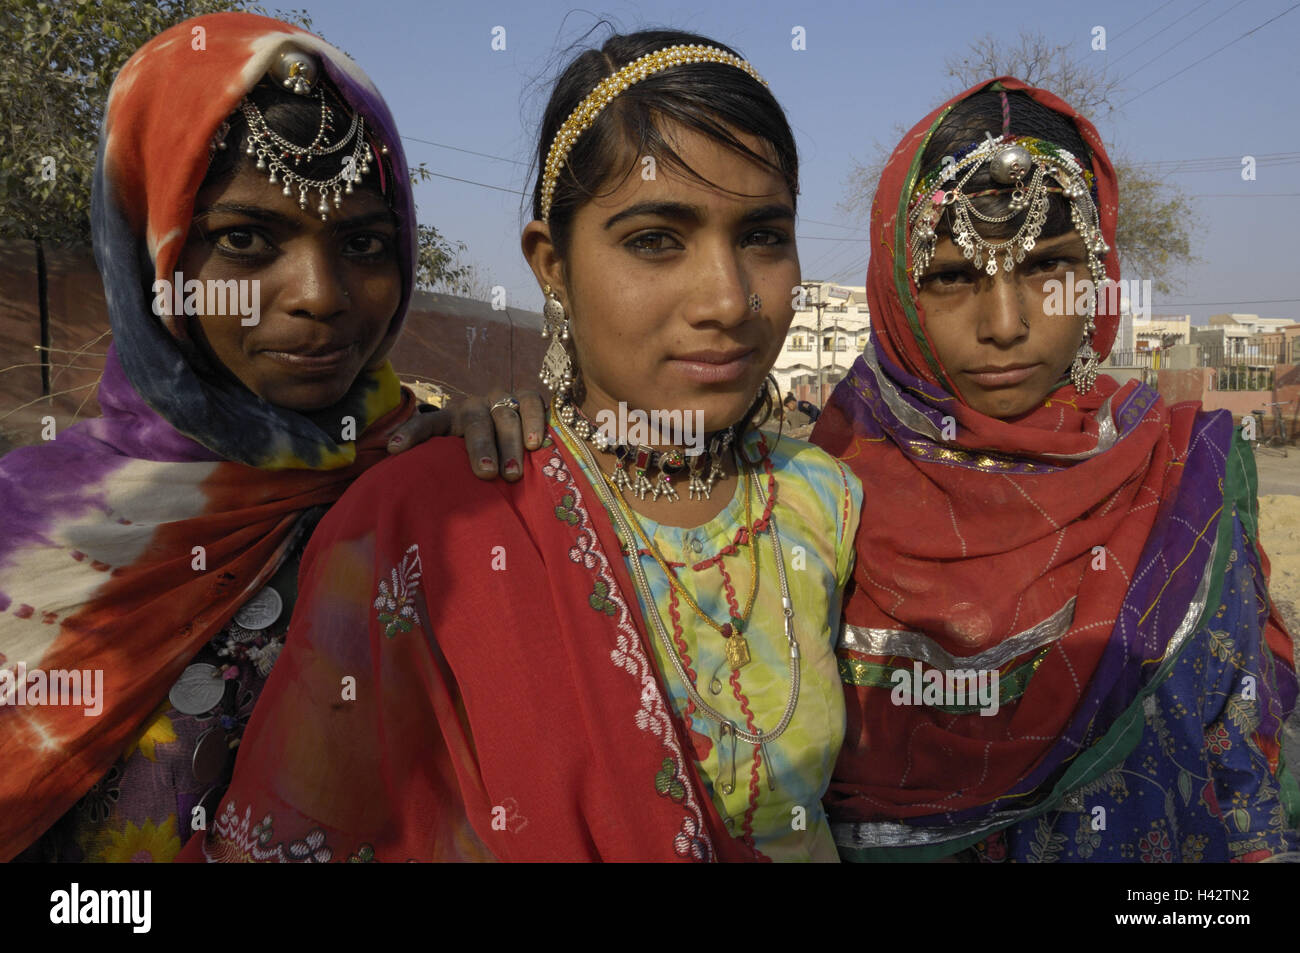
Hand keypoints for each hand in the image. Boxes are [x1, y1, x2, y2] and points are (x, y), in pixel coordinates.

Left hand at [387, 390, 547, 481]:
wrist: (513, 430)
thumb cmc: (480, 460)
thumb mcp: (456, 462)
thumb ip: (442, 473)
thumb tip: (412, 502)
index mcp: (448, 420)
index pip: (426, 423)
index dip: (409, 433)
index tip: (393, 450)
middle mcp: (472, 408)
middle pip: (474, 423)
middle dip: (480, 447)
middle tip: (485, 473)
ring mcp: (500, 400)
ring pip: (504, 417)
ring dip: (509, 445)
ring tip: (512, 474)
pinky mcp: (526, 397)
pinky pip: (531, 404)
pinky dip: (534, 422)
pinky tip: (535, 443)